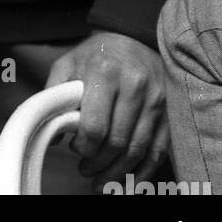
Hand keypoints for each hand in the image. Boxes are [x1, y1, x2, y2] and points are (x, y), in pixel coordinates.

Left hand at [46, 31, 168, 188]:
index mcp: (105, 72)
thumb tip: (52, 134)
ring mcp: (156, 100)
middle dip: (98, 163)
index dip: (82, 146)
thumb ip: (55, 95)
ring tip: (99, 180)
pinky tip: (126, 182)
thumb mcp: (68, 64)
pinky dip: (142, 173)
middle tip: (85, 169)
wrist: (133, 39)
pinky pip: (158, 152)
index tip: (74, 148)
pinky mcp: (170, 113)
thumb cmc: (96, 55)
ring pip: (137, 151)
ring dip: (117, 172)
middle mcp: (135, 86)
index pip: (94, 125)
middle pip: (116, 142)